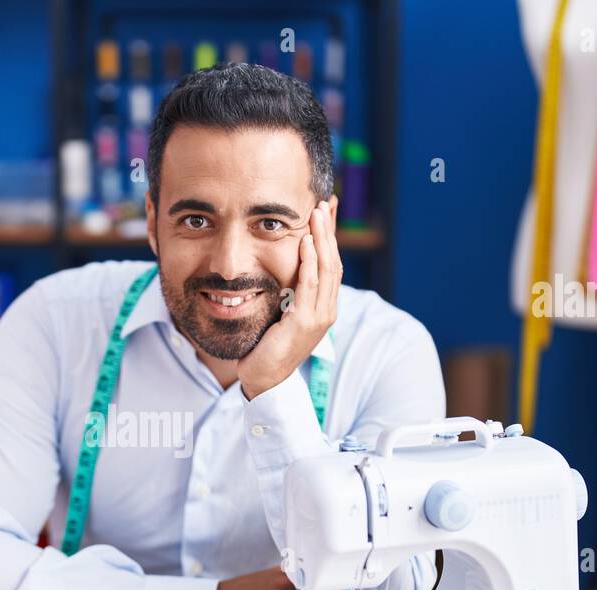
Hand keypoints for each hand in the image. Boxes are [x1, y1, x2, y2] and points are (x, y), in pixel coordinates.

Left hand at [237, 198, 342, 400]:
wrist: (263, 379)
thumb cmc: (267, 347)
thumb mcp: (281, 313)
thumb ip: (287, 292)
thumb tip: (283, 267)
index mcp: (323, 306)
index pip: (331, 263)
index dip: (330, 236)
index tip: (327, 209)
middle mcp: (327, 310)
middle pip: (333, 261)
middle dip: (329, 230)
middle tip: (324, 202)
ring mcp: (319, 317)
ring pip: (326, 269)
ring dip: (322, 238)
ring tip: (316, 213)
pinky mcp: (305, 323)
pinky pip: (309, 286)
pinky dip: (308, 263)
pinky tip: (305, 243)